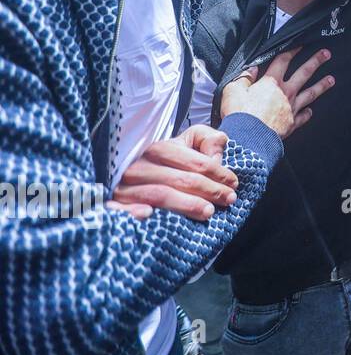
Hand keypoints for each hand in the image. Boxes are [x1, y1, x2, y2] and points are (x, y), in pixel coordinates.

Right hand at [110, 125, 237, 220]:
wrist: (140, 177)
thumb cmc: (173, 162)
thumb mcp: (191, 143)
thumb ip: (208, 139)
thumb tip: (218, 151)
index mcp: (158, 149)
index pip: (193, 162)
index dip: (218, 173)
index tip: (234, 184)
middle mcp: (139, 167)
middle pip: (179, 180)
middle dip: (209, 191)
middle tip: (229, 201)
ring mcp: (124, 187)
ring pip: (158, 195)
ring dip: (185, 205)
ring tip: (209, 212)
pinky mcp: (113, 205)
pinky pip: (118, 209)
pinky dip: (132, 212)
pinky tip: (149, 215)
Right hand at [220, 47, 333, 136]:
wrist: (249, 139)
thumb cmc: (239, 114)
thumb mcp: (233, 90)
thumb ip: (244, 78)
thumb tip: (251, 68)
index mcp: (271, 82)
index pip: (283, 61)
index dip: (291, 51)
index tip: (300, 44)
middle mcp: (285, 93)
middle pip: (304, 73)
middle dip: (316, 62)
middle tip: (327, 54)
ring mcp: (291, 108)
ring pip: (310, 94)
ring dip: (321, 85)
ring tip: (331, 79)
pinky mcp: (292, 123)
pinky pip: (303, 116)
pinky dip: (307, 113)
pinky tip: (311, 111)